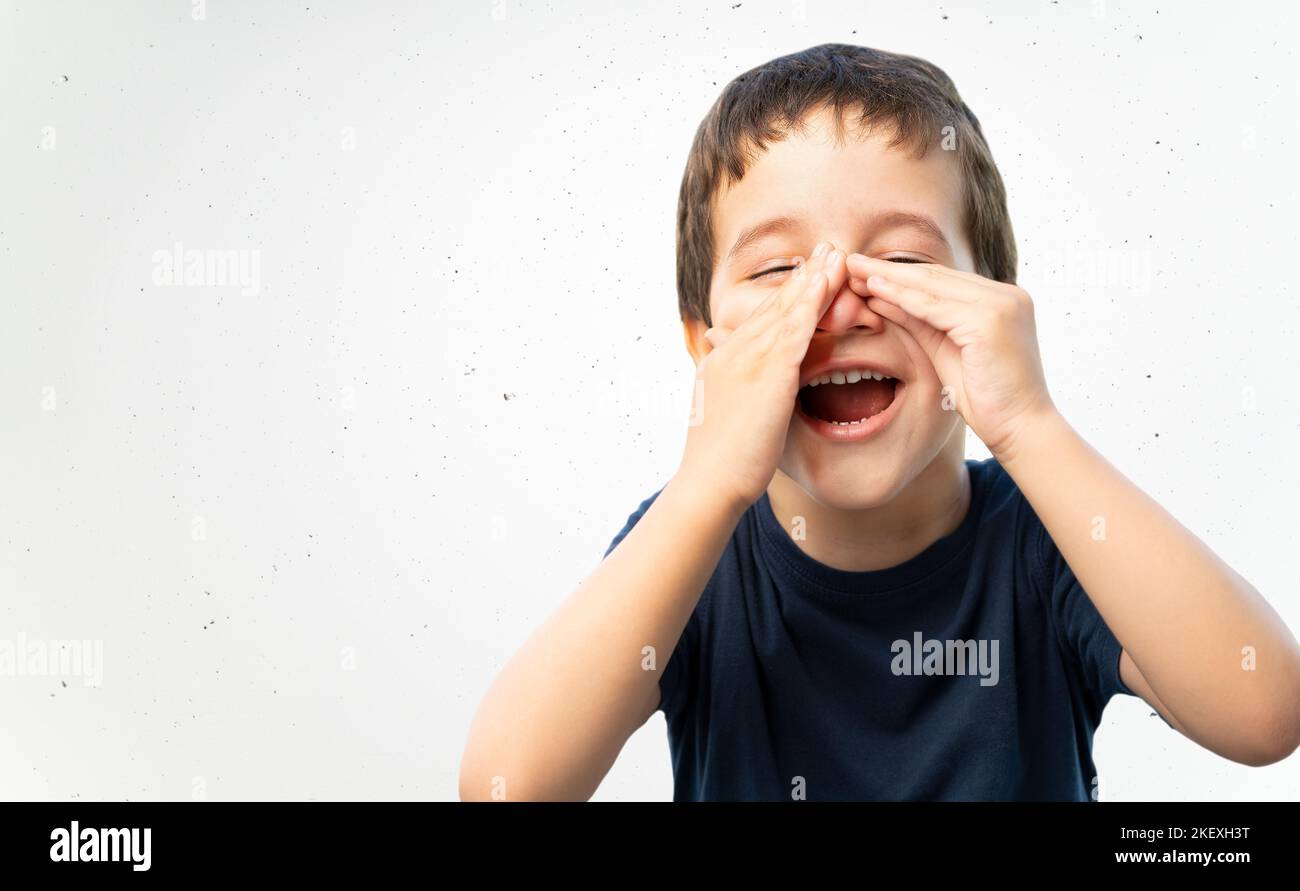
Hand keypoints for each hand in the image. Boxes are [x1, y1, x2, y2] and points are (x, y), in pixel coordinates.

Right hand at [677, 242, 847, 507]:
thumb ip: (737, 393)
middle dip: (805, 276)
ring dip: (815, 280)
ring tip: (837, 255)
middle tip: (829, 249)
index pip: (762, 321)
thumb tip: (741, 388)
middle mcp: (734, 351)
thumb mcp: (726, 416)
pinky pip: (795, 330)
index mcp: (725, 360)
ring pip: (787, 311)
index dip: (788, 296)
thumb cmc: (717, 461)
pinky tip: (828, 285)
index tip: (808, 274)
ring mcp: (748, 359)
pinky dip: (812, 304)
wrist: (708, 482)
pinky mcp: (767, 374)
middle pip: (775, 306)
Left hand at [845, 254, 1057, 461]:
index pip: (943, 280)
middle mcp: (1006, 295)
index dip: (902, 275)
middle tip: (852, 262)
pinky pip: (936, 307)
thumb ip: (919, 322)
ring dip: (890, 279)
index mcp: (1001, 300)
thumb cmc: (986, 398)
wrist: (1020, 428)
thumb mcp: (945, 351)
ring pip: (933, 286)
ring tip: (855, 271)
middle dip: (890, 269)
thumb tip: (882, 297)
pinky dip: (903, 299)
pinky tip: (875, 291)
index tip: (866, 272)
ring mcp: (1002, 304)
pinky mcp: (990, 321)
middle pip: (936, 276)